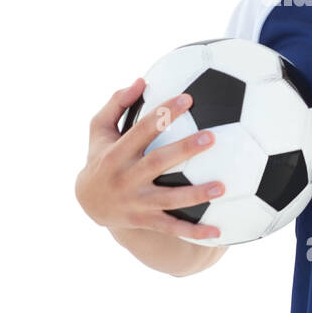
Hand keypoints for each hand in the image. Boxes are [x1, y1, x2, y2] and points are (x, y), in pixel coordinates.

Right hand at [75, 78, 224, 240]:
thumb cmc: (100, 156)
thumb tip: (141, 80)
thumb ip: (117, 103)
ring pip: (169, 199)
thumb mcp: (99, 129)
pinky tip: (218, 232)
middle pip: (158, 162)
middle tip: (212, 137)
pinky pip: (172, 228)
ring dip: (196, 194)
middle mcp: (126, 178)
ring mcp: (137, 202)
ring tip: (222, 186)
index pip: (142, 130)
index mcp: (116, 153)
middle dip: (184, 150)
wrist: (89, 203)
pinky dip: (194, 233)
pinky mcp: (145, 221)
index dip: (164, 114)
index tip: (188, 98)